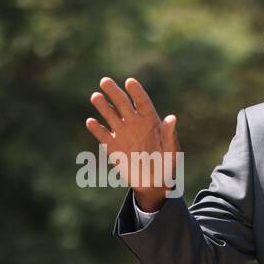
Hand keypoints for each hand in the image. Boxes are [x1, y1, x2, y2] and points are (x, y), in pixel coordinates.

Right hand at [85, 77, 179, 211]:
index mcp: (150, 121)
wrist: (153, 182)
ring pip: (110, 115)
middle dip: (114, 92)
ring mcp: (122, 132)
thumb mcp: (171, 150)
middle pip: (123, 103)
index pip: (142, 102)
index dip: (136, 92)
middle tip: (105, 81)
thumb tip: (172, 118)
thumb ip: (169, 134)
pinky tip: (91, 122)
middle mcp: (134, 123)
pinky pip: (102, 134)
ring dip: (102, 106)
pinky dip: (96, 128)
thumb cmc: (166, 164)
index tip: (129, 82)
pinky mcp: (112, 145)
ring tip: (96, 96)